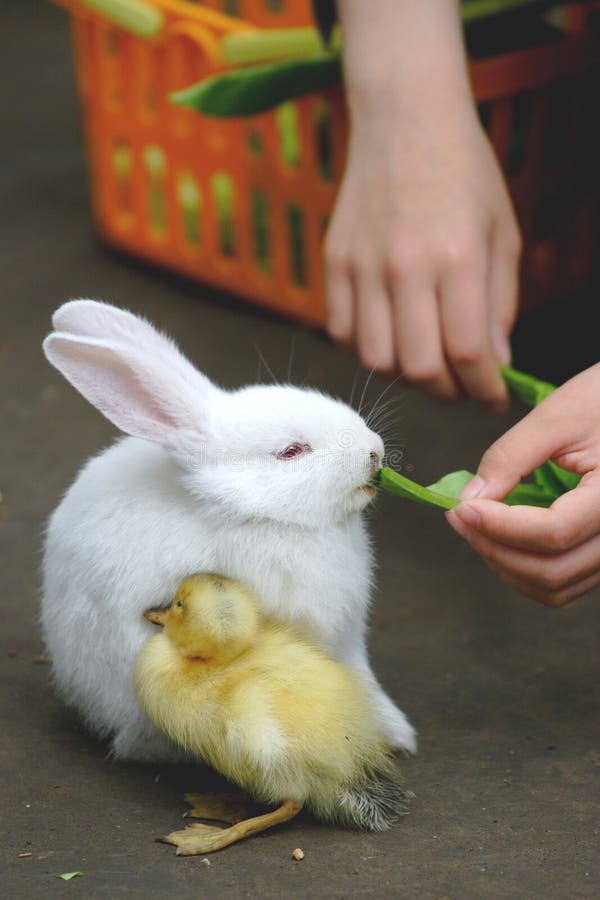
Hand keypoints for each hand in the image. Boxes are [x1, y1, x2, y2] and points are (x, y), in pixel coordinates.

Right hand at [326, 0, 520, 411]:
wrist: (403, 120)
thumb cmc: (464, 173)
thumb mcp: (502, 233)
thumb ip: (500, 304)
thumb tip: (495, 363)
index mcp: (456, 256)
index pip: (467, 352)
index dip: (483, 390)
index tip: (493, 400)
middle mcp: (405, 266)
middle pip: (419, 368)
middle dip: (448, 392)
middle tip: (462, 386)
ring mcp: (362, 266)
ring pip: (377, 360)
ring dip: (406, 375)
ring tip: (425, 360)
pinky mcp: (333, 264)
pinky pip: (343, 334)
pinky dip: (368, 349)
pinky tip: (390, 335)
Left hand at [446, 363, 599, 605]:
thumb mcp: (557, 417)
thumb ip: (510, 457)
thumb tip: (468, 499)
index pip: (554, 532)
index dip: (499, 526)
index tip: (460, 507)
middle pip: (552, 571)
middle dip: (493, 548)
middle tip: (459, 516)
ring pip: (555, 586)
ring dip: (505, 564)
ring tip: (476, 527)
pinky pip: (563, 581)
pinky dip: (524, 568)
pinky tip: (500, 537)